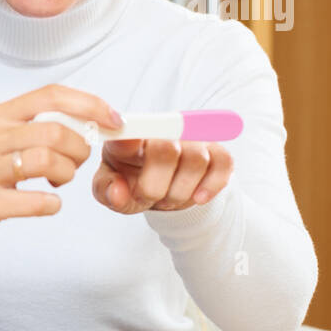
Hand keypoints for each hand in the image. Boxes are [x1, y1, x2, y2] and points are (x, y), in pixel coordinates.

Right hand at [0, 84, 121, 259]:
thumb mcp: (2, 139)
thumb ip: (39, 126)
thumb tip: (92, 122)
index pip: (51, 96)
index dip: (89, 105)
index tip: (113, 120)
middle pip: (54, 131)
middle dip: (79, 149)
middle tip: (76, 162)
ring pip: (46, 161)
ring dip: (67, 174)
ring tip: (60, 181)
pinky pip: (35, 201)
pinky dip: (52, 203)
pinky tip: (49, 203)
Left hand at [93, 138, 232, 213]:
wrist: (160, 190)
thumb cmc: (130, 184)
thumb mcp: (111, 190)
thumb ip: (107, 191)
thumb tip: (118, 194)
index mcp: (129, 138)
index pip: (129, 131)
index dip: (130, 138)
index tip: (128, 147)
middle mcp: (161, 132)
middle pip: (166, 149)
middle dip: (155, 187)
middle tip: (148, 197)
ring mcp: (191, 139)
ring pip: (196, 160)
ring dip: (180, 191)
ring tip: (168, 199)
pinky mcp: (216, 150)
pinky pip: (223, 163)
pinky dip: (211, 185)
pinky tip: (198, 198)